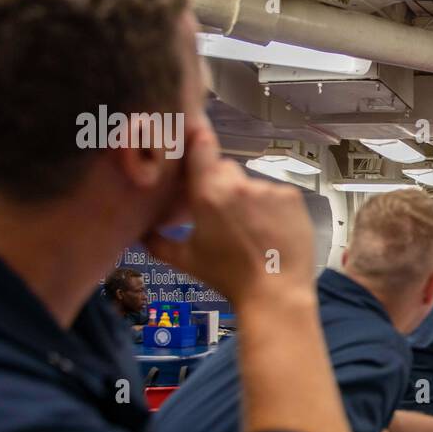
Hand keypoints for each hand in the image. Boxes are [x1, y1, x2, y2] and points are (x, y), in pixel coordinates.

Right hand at [143, 129, 315, 304]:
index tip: (197, 138)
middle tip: (224, 214)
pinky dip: (273, 208)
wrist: (276, 292)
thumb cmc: (227, 277)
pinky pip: (277, 195)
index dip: (199, 142)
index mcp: (208, 194)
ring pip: (253, 184)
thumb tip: (140, 234)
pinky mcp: (292, 197)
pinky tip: (272, 230)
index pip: (201, 148)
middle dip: (222, 184)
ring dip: (249, 199)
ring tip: (253, 230)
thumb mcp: (187, 261)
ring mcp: (268, 189)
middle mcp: (238, 185)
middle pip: (226, 169)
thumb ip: (158, 243)